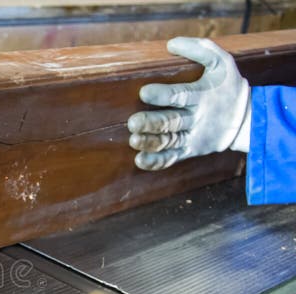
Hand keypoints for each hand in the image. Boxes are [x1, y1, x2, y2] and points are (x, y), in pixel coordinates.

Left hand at [128, 37, 251, 170]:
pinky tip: (140, 160)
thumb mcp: (222, 62)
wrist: (249, 119)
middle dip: (152, 123)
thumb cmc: (227, 86)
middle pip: (172, 122)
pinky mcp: (190, 150)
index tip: (144, 92)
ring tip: (133, 140)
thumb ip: (200, 49)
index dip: (163, 95)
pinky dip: (157, 161)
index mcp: (203, 95)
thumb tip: (171, 44)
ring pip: (169, 141)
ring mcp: (193, 137)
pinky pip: (173, 158)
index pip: (181, 95)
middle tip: (132, 122)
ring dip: (150, 143)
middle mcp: (197, 118)